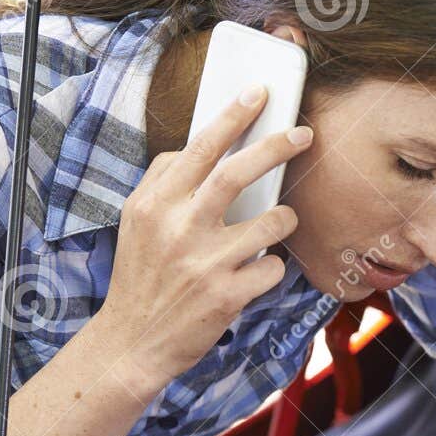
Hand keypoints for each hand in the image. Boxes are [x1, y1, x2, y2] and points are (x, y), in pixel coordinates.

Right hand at [94, 86, 311, 394]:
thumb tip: (194, 148)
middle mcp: (179, 229)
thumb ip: (162, 182)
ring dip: (285, 217)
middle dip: (277, 146)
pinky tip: (257, 272)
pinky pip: (272, 269)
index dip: (233, 116)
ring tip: (280, 221)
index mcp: (156, 204)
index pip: (200, 148)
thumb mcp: (136, 222)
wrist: (132, 342)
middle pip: (237, 173)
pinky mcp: (226, 297)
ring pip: (271, 223)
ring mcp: (205, 264)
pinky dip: (272, 267)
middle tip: (304, 133)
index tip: (259, 94)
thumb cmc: (140, 276)